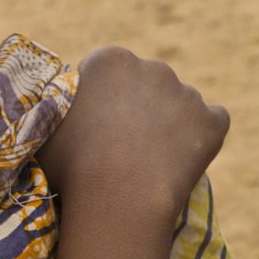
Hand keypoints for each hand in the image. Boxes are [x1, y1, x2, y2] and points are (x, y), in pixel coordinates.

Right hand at [36, 46, 228, 227]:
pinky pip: (212, 122)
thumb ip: (56, 105)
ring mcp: (187, 93)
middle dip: (137, 108)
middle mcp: (153, 67)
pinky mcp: (212, 121)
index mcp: (111, 60)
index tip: (95, 128)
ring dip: (169, 124)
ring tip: (152, 162)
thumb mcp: (46, 127)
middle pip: (145, 84)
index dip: (101, 100)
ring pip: (178, 104)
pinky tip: (186, 159)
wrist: (120, 198)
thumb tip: (58, 101)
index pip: (107, 73)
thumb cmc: (71, 166)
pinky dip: (203, 137)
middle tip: (124, 147)